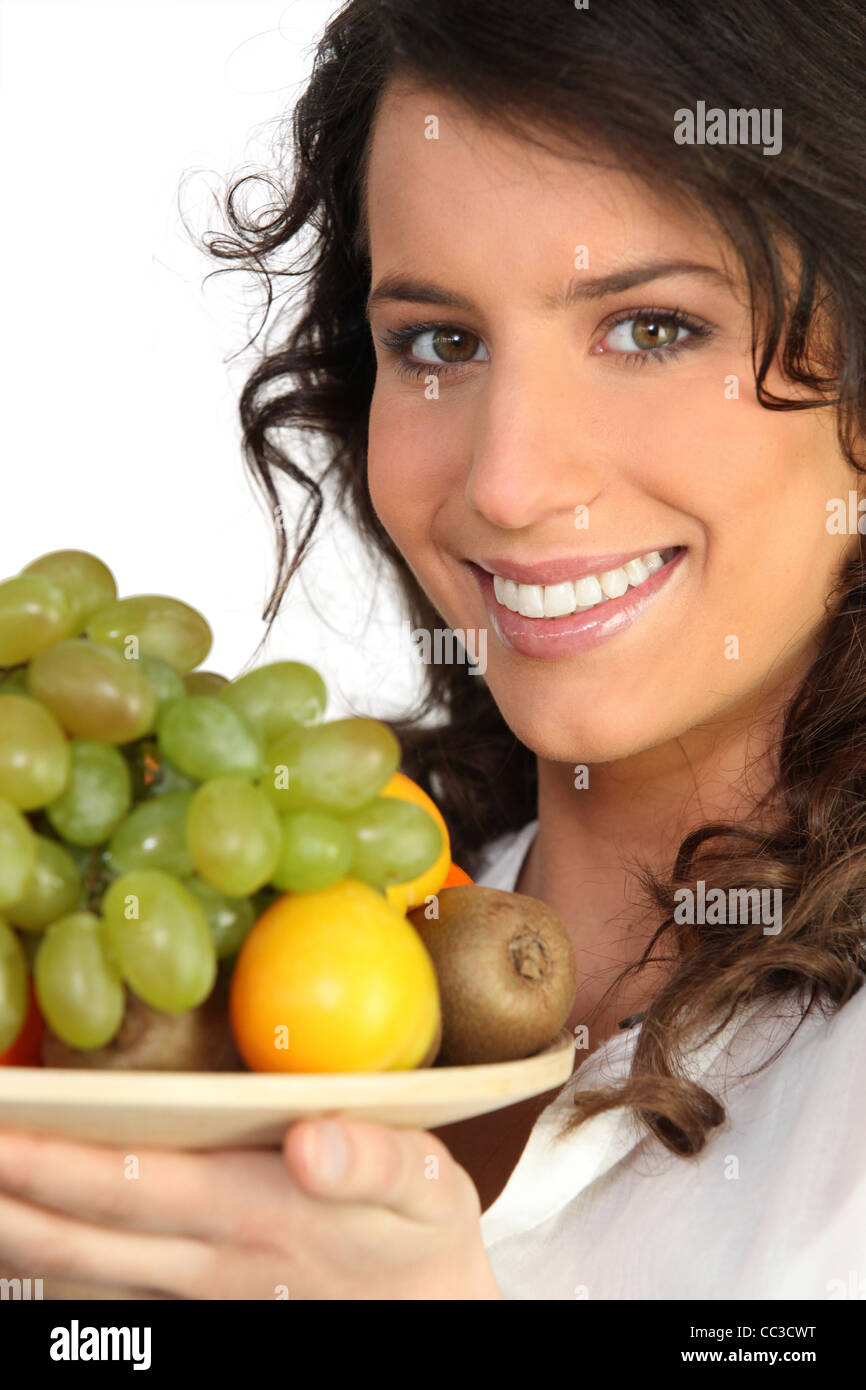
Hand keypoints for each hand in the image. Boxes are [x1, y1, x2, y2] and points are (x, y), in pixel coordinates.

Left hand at [0, 1119, 503, 1299]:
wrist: (433, 1320)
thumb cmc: (420, 1236)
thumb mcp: (425, 1184)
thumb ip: (371, 1159)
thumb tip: (311, 1140)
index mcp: (254, 1215)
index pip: (126, 1186)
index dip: (48, 1160)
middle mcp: (206, 1263)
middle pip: (74, 1240)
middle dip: (3, 1193)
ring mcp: (193, 1298)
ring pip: (74, 1277)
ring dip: (13, 1234)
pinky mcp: (195, 1313)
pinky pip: (102, 1302)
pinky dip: (49, 1273)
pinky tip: (24, 1236)